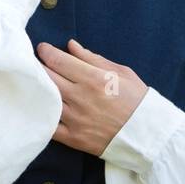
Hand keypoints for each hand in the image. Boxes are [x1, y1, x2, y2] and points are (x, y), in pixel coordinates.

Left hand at [36, 38, 148, 154]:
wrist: (149, 135)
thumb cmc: (137, 100)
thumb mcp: (122, 73)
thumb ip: (93, 59)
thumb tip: (71, 46)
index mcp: (94, 79)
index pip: (58, 60)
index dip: (45, 52)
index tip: (42, 48)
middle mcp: (81, 98)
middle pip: (47, 77)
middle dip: (38, 66)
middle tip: (36, 63)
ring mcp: (75, 119)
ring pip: (45, 99)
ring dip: (39, 88)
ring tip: (36, 82)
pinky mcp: (73, 138)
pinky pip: (49, 126)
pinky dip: (42, 115)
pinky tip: (41, 107)